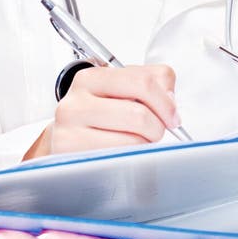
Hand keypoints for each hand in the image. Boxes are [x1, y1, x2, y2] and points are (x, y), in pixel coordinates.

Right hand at [29, 63, 181, 157]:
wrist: (65, 141)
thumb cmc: (97, 115)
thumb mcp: (121, 89)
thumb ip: (152, 79)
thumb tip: (169, 96)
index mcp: (91, 78)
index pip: (142, 82)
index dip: (166, 102)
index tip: (172, 115)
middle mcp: (76, 102)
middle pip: (139, 115)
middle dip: (157, 127)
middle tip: (156, 131)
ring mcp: (70, 131)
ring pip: (133, 141)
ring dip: (145, 145)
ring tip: (137, 141)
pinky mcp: (72, 157)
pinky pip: (119, 160)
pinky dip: (132, 159)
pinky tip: (125, 153)